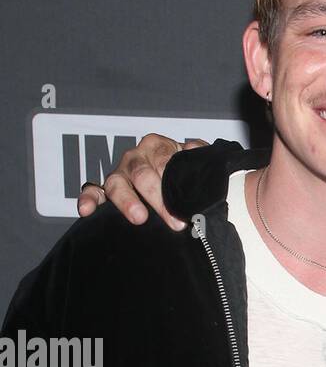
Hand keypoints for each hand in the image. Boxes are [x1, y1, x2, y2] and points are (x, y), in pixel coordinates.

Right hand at [76, 135, 207, 230]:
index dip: (173, 182)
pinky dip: (87, 199)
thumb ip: (197, 152)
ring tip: (139, 217)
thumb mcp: (193, 158)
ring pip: (116, 183)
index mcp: (157, 145)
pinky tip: (86, 210)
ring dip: (127, 201)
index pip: (163, 162)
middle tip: (174, 221)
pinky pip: (92, 191)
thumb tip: (194, 148)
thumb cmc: (182, 168)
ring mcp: (118, 173)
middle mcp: (135, 156)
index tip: (185, 202)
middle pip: (142, 175)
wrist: (172, 177)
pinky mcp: (105, 189)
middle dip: (159, 199)